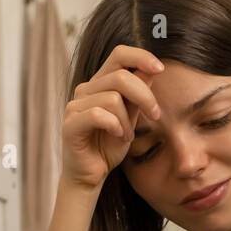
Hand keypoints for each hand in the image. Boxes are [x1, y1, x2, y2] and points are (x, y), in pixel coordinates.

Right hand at [60, 44, 163, 191]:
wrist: (91, 175)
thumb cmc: (109, 146)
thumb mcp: (131, 117)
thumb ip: (138, 94)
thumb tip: (151, 70)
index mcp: (100, 84)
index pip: (119, 54)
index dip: (141, 56)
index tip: (160, 69)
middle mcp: (85, 90)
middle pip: (121, 76)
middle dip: (144, 96)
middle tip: (154, 115)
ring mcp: (75, 106)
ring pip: (112, 98)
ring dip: (127, 120)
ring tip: (127, 136)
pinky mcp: (70, 124)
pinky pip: (98, 114)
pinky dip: (114, 126)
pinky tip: (118, 136)